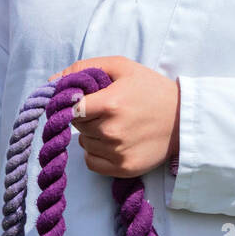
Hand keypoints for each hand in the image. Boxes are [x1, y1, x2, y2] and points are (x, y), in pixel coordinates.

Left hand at [48, 57, 179, 178]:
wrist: (183, 118)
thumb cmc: (151, 88)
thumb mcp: (121, 66)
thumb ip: (83, 68)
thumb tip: (52, 82)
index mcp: (110, 104)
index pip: (69, 107)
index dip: (71, 102)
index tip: (80, 99)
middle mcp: (111, 131)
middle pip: (76, 124)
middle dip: (85, 115)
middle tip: (105, 108)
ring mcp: (117, 152)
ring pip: (83, 143)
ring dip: (91, 134)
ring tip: (113, 124)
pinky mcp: (123, 168)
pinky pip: (91, 162)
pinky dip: (96, 152)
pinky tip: (112, 141)